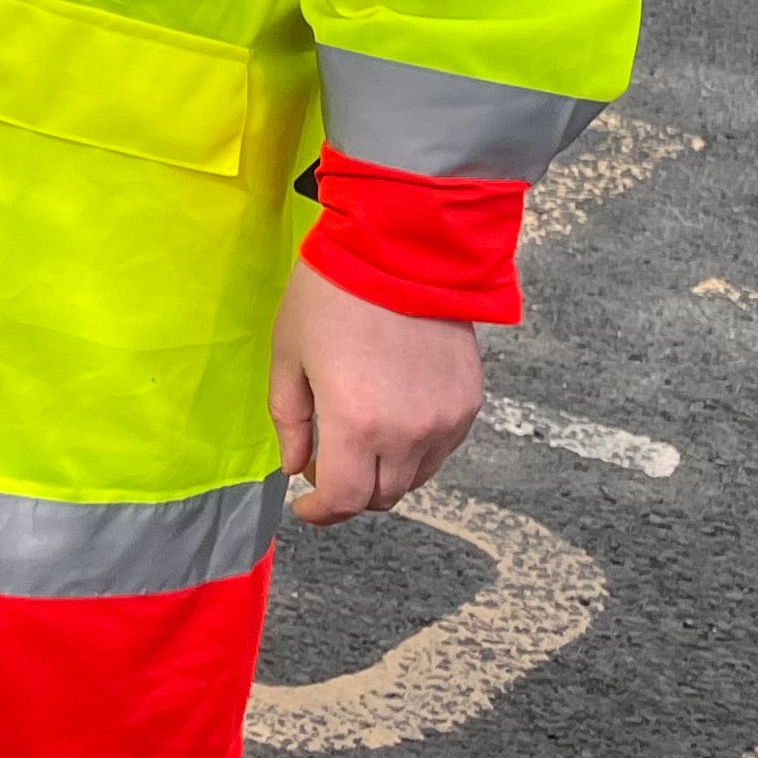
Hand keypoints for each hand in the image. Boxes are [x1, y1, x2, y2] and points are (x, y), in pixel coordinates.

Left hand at [272, 261, 481, 524]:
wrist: (400, 245)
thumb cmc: (332, 292)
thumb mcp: (289, 353)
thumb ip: (290, 419)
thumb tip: (296, 465)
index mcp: (356, 423)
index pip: (345, 500)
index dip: (321, 512)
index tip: (306, 505)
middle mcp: (408, 432)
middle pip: (383, 496)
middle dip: (351, 490)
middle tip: (329, 462)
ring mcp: (445, 419)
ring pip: (415, 477)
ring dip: (385, 471)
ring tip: (361, 436)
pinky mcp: (469, 402)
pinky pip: (442, 448)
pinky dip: (416, 448)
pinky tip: (394, 416)